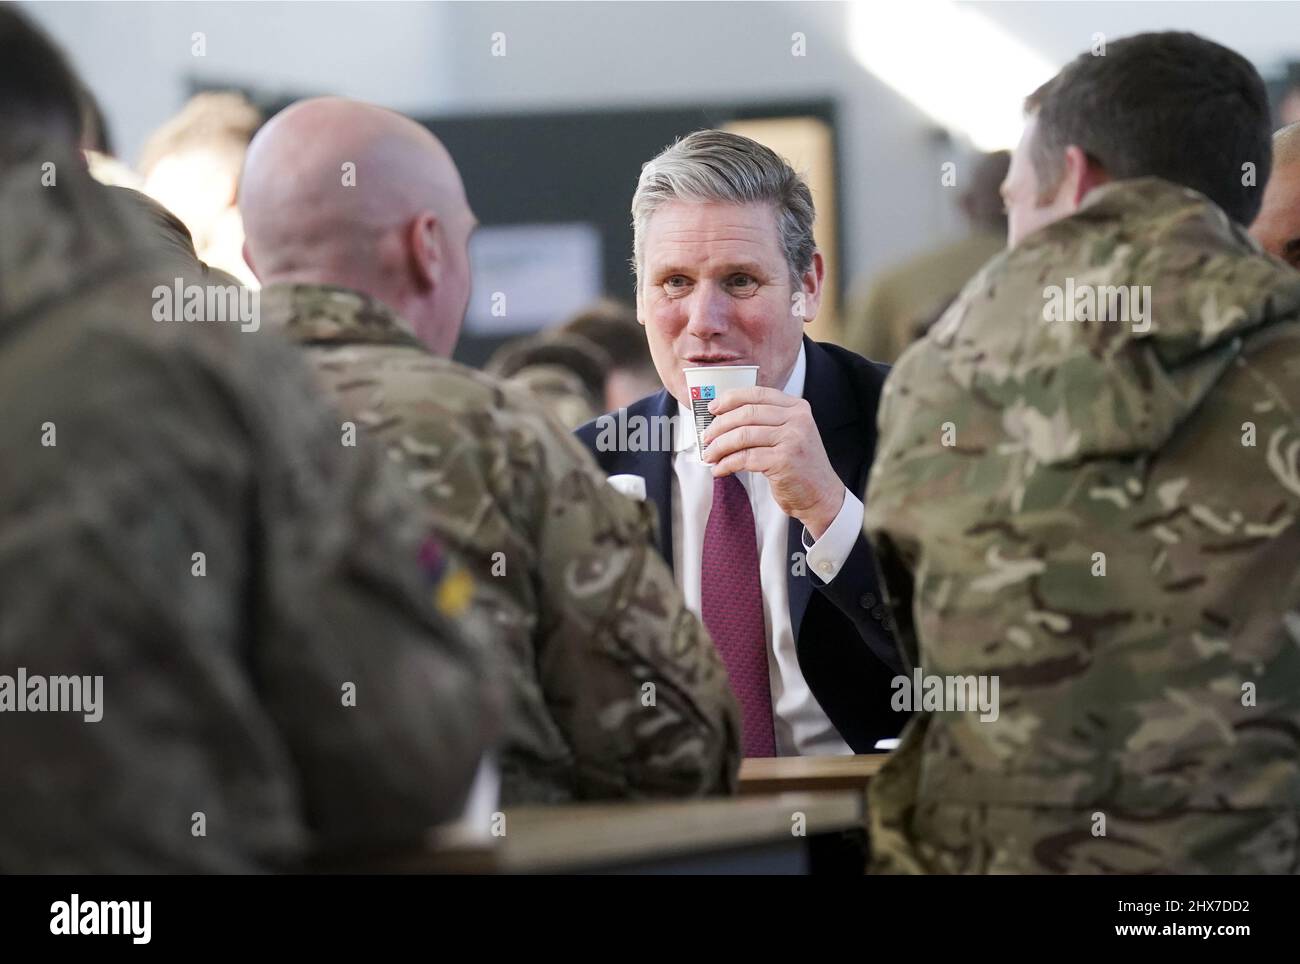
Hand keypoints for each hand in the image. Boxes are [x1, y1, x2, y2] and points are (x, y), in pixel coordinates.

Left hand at [701, 386, 845, 537]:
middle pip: (746, 413)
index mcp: (797, 408)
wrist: (821, 495)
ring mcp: (792, 439)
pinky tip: (720, 469)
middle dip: (719, 426)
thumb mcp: (790, 434)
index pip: (757, 394)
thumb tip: (723, 418)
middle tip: (706, 437)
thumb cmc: (800, 466)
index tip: (712, 408)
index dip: (730, 398)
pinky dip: (727, 464)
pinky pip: (745, 458)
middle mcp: (797, 419)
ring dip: (719, 447)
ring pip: (742, 436)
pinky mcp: (784, 461)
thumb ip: (766, 421)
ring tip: (710, 456)